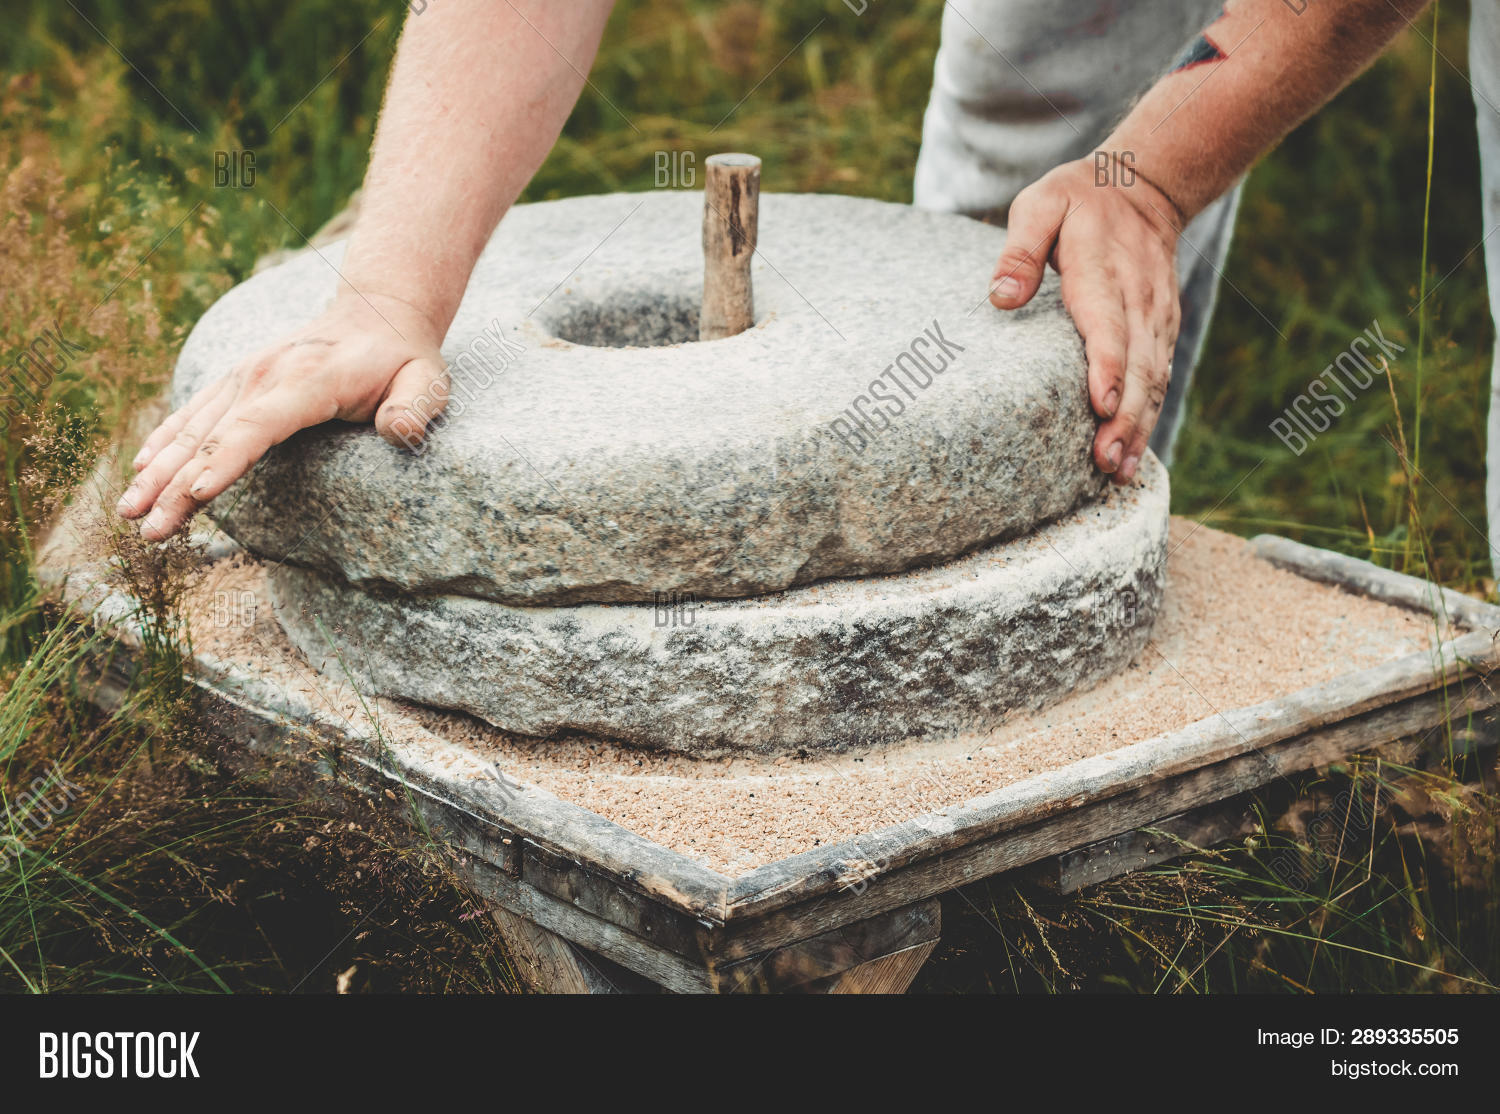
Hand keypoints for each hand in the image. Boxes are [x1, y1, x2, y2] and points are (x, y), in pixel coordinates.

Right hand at [119, 290, 449, 539]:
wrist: (379, 314)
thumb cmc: (405, 360)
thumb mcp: (427, 382)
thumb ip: (414, 408)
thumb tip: (396, 432)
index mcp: (308, 379)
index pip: (259, 424)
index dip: (227, 459)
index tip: (197, 493)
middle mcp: (264, 374)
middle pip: (212, 436)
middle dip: (174, 486)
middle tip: (146, 530)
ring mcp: (244, 376)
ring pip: (191, 428)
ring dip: (156, 473)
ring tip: (126, 513)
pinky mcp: (235, 381)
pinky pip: (191, 413)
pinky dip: (163, 442)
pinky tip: (140, 472)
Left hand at [988, 156, 1182, 483]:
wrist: (1145, 186)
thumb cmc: (1078, 200)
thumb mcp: (1040, 205)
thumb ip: (1021, 249)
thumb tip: (1001, 297)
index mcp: (1103, 274)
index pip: (1109, 328)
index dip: (1108, 369)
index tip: (1101, 407)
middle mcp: (1138, 301)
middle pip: (1137, 367)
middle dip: (1125, 419)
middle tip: (1106, 463)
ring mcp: (1156, 318)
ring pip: (1153, 380)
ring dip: (1140, 427)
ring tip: (1121, 471)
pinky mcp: (1162, 330)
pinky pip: (1160, 378)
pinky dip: (1151, 416)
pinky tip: (1135, 454)